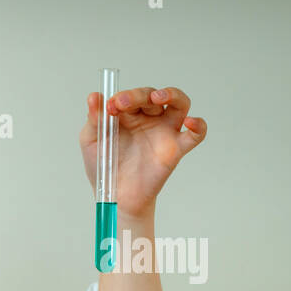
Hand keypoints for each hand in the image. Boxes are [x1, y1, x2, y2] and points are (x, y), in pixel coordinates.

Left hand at [79, 86, 206, 217]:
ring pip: (179, 103)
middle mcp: (149, 119)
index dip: (122, 96)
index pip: (131, 96)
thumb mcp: (91, 141)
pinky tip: (190, 122)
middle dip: (137, 95)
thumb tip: (93, 97)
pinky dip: (198, 125)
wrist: (114, 196)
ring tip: (157, 97)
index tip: (110, 107)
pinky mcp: (176, 149)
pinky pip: (196, 134)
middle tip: (122, 103)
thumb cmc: (103, 166)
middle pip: (152, 96)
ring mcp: (164, 132)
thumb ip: (94, 119)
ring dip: (172, 94)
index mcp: (129, 114)